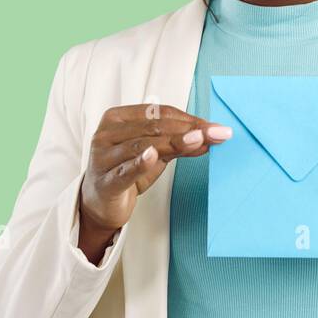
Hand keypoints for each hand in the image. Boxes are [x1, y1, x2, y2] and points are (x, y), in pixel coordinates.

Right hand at [78, 104, 231, 260]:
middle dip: (189, 130)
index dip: (189, 118)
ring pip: (143, 145)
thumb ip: (179, 143)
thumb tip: (208, 137)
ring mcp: (103, 156)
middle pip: (154, 127)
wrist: (101, 204)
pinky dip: (140, 162)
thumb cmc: (127, 170)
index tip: (215, 127)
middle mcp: (107, 133)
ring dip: (175, 142)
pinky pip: (125, 170)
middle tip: (216, 133)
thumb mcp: (155, 153)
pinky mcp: (105, 180)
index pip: (159, 113)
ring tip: (198, 140)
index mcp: (118, 118)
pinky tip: (153, 156)